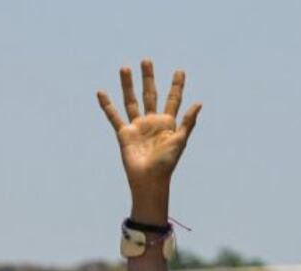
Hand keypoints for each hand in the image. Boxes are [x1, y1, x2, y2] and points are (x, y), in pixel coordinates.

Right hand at [96, 60, 201, 206]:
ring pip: (131, 100)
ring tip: (124, 68)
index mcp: (168, 122)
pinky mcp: (124, 133)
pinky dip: (107, 105)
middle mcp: (152, 121)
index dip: (177, 85)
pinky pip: (114, 116)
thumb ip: (188, 121)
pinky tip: (101, 93)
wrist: (149, 179)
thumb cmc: (167, 163)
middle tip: (146, 60)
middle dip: (148, 77)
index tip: (180, 71)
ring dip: (128, 85)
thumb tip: (199, 103)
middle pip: (150, 94)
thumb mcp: (180, 141)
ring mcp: (137, 126)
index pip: (173, 99)